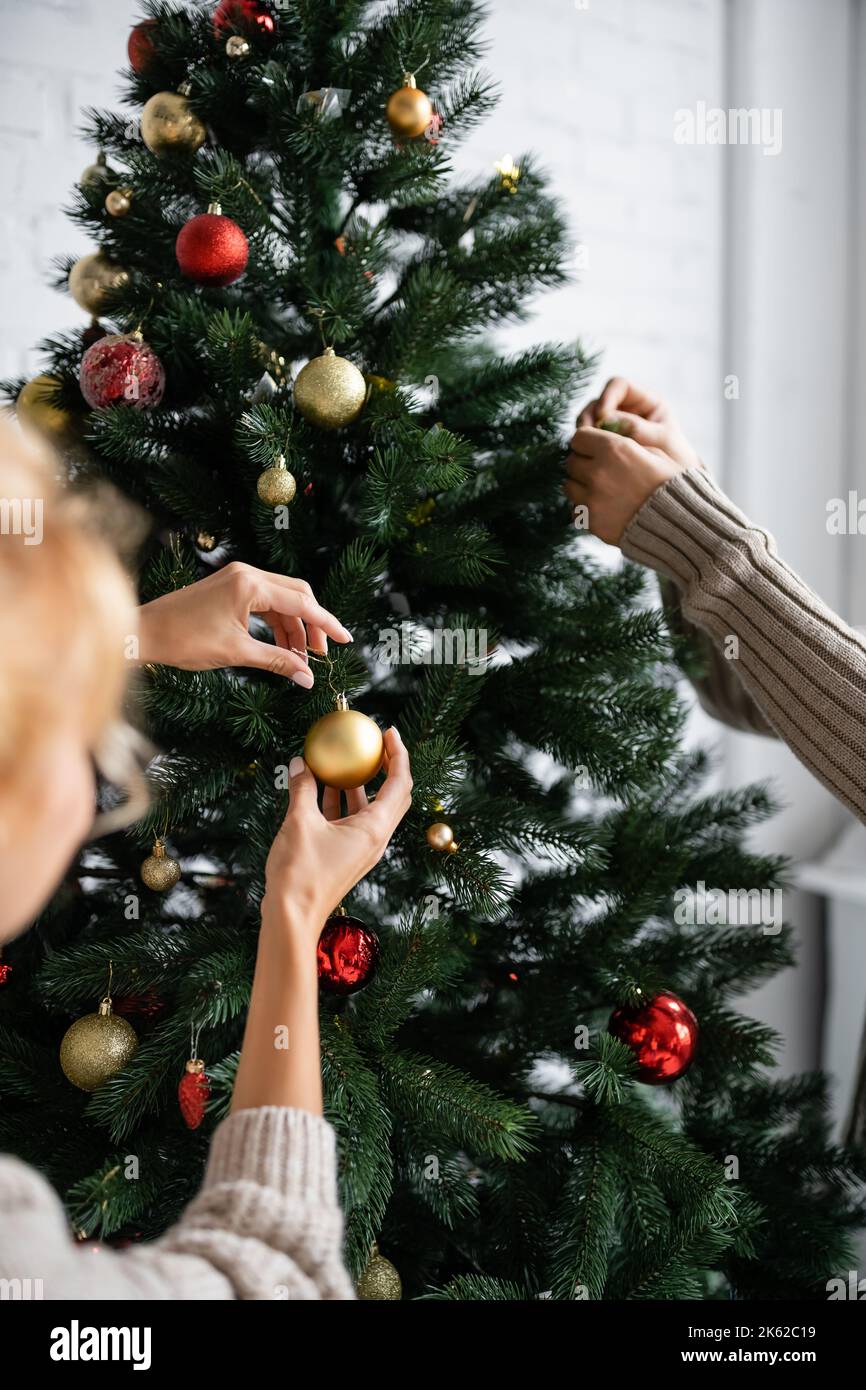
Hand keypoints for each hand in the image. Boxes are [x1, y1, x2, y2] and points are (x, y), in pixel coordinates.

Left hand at [137, 561, 351, 687]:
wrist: (143, 631)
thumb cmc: (183, 640)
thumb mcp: (236, 653)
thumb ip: (277, 662)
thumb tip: (307, 677)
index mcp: (250, 584)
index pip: (302, 602)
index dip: (326, 623)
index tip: (346, 639)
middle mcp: (246, 573)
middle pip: (296, 595)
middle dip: (311, 626)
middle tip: (320, 654)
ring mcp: (237, 578)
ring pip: (281, 600)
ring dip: (293, 628)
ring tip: (299, 659)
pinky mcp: (229, 586)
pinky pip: (264, 602)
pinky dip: (276, 623)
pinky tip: (281, 646)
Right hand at [262, 726, 412, 938]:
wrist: (292, 917)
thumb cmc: (300, 872)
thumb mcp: (299, 822)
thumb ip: (303, 788)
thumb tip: (302, 763)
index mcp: (374, 829)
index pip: (400, 784)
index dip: (398, 754)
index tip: (388, 731)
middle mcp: (375, 838)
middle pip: (392, 794)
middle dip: (385, 766)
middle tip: (372, 742)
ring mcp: (361, 848)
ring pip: (369, 807)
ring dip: (358, 782)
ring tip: (342, 759)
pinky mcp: (346, 854)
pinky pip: (351, 819)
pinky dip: (341, 800)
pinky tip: (320, 785)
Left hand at [564, 426, 682, 545]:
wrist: (681, 524)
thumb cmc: (672, 484)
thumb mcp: (655, 451)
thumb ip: (624, 444)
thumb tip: (603, 442)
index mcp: (614, 449)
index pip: (578, 437)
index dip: (587, 442)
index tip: (594, 448)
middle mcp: (598, 473)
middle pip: (571, 462)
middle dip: (582, 463)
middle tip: (599, 470)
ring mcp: (592, 500)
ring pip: (569, 486)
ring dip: (581, 485)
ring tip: (601, 489)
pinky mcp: (591, 522)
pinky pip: (576, 510)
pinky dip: (585, 508)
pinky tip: (604, 507)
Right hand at [577, 377, 701, 472]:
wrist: (675, 487)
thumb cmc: (676, 460)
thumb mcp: (661, 441)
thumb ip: (636, 428)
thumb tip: (606, 418)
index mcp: (646, 402)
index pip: (619, 385)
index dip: (607, 396)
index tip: (602, 415)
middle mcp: (627, 411)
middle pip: (598, 402)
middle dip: (589, 416)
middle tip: (586, 434)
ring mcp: (614, 428)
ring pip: (589, 420)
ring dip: (583, 432)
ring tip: (583, 448)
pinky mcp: (605, 446)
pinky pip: (588, 440)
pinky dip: (584, 447)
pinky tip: (585, 458)